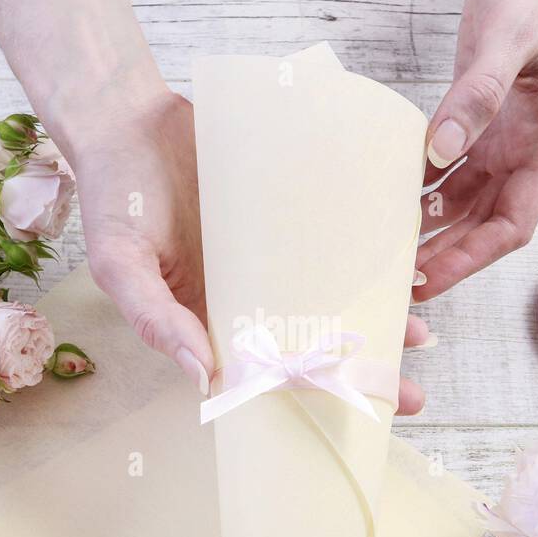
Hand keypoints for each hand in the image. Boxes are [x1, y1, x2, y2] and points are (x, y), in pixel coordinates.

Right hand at [75, 88, 433, 413]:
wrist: (128, 120)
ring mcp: (276, 250)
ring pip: (335, 292)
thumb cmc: (115, 199)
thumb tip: (202, 376)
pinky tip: (406, 267)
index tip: (354, 416)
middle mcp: (252, 292)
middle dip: (362, 367)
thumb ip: (155, 317)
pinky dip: (370, 254)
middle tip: (413, 391)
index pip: (269, 371)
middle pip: (314, 339)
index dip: (310, 396)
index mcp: (213, 319)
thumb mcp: (120, 264)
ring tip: (422, 335)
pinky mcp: (291, 207)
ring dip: (377, 315)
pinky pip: (336, 235)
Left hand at [415, 0, 537, 301]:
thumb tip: (440, 151)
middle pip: (485, 224)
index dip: (472, 257)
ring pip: (464, 203)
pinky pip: (448, 169)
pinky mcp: (480, 122)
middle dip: (445, 256)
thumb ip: (475, 97)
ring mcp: (504, 139)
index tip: (431, 278)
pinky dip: (422, 189)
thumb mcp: (506, 40)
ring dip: (430, 228)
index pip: (513, 224)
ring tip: (387, 250)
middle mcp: (529, 151)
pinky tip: (390, 201)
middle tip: (397, 280)